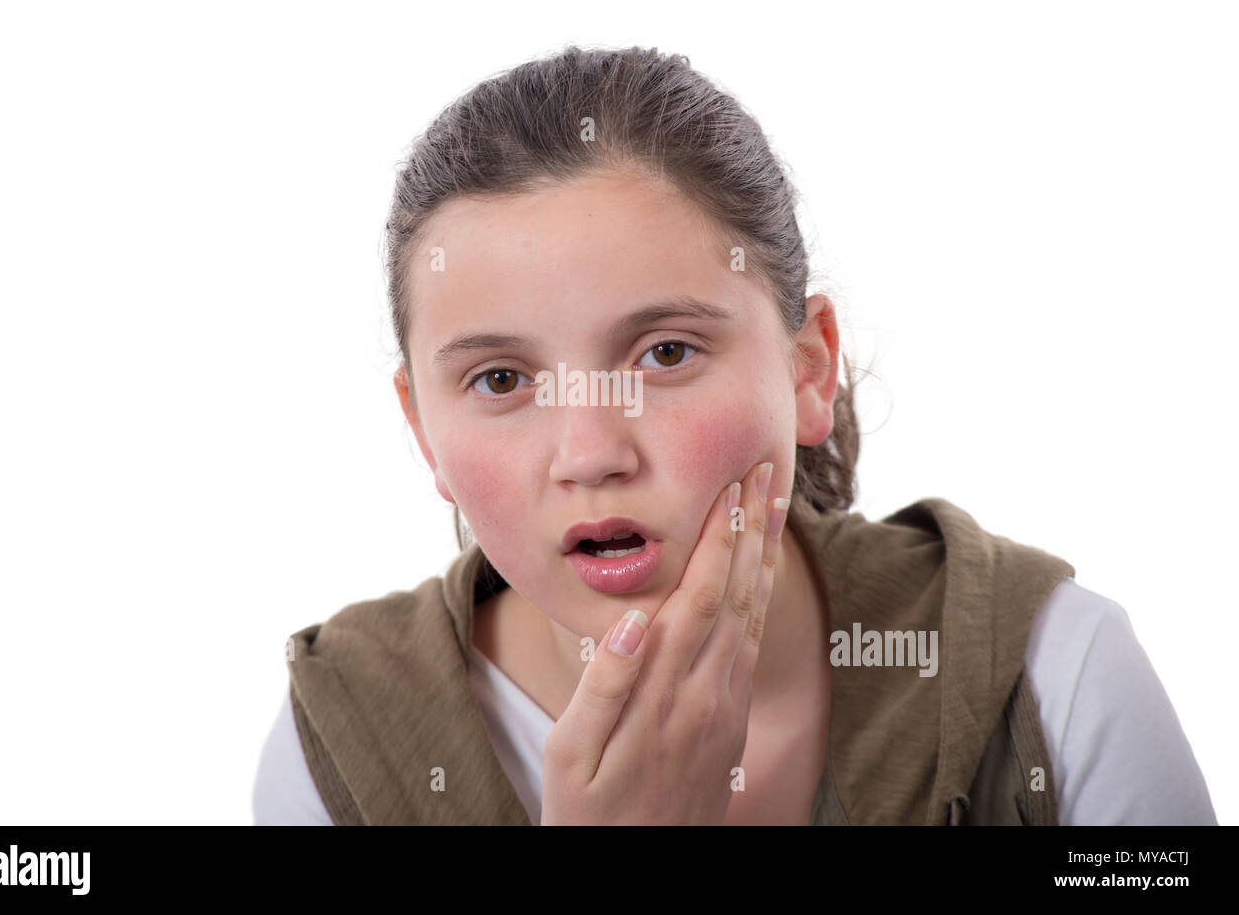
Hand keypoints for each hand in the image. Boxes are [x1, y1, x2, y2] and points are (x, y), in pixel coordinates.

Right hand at [540, 460, 790, 823]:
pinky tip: (759, 576)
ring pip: (753, 618)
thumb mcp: (572, 756)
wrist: (636, 878)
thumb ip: (604, 686)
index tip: (731, 488)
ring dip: (764, 557)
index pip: (698, 599)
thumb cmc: (587, 816)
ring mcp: (724, 711)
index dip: (718, 541)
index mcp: (664, 697)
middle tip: (768, 472)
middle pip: (738, 597)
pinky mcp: (731, 725)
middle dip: (753, 530)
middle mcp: (705, 698)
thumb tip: (633, 619)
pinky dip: (761, 599)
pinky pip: (753, 647)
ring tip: (774, 507)